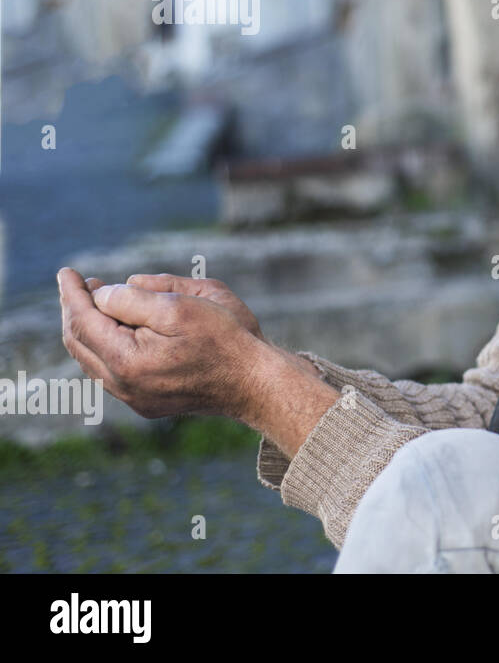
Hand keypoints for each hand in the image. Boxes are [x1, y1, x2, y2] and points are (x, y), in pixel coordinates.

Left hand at [57, 266, 271, 421]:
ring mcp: (135, 399)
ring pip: (93, 360)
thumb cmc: (226, 338)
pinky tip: (120, 332)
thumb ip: (133, 298)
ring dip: (91, 329)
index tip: (66, 271)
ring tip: (101, 302)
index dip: (72, 293)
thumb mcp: (181, 305)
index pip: (83, 321)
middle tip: (84, 284)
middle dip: (77, 310)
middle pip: (80, 343)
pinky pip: (112, 373)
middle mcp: (123, 385)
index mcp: (127, 360)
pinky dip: (107, 347)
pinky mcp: (148, 403)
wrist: (255, 382)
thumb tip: (104, 295)